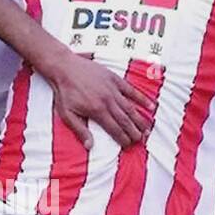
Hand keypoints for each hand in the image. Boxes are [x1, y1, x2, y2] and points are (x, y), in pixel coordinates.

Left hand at [35, 48, 153, 149]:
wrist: (64, 67)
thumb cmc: (64, 91)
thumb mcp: (67, 114)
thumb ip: (80, 130)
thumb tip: (89, 146)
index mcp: (96, 111)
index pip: (114, 129)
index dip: (123, 139)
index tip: (129, 146)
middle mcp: (107, 101)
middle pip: (125, 120)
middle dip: (134, 132)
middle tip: (141, 140)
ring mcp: (112, 89)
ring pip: (130, 107)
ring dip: (140, 119)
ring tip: (147, 129)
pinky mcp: (114, 78)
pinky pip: (131, 90)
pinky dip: (141, 98)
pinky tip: (150, 105)